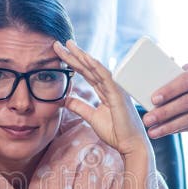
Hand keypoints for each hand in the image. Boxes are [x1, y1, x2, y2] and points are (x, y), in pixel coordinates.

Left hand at [54, 40, 148, 157]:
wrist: (130, 145)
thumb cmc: (116, 132)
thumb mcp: (92, 118)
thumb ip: (80, 107)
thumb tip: (65, 100)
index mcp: (104, 91)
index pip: (86, 73)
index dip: (72, 62)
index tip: (59, 53)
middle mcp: (110, 86)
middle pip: (88, 67)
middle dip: (73, 55)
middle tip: (58, 43)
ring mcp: (115, 88)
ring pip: (96, 68)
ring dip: (82, 55)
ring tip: (68, 45)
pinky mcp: (118, 94)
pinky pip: (106, 77)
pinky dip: (96, 66)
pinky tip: (86, 57)